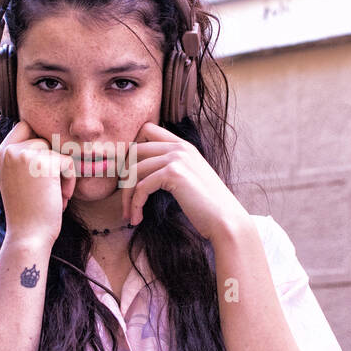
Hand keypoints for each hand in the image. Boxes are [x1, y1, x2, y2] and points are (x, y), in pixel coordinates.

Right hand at [0, 120, 76, 244]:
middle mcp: (9, 151)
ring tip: (55, 196)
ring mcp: (25, 155)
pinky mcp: (43, 163)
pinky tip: (61, 199)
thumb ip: (24, 158)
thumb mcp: (17, 179)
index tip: (45, 166)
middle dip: (52, 160)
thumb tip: (47, 138)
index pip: (24, 126)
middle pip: (43, 138)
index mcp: (1, 154)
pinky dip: (70, 181)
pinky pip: (67, 162)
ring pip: (56, 151)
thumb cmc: (27, 212)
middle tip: (51, 186)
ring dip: (61, 173)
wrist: (28, 236)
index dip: (40, 141)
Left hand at [122, 122, 250, 242]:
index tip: (128, 175)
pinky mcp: (174, 173)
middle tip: (125, 198)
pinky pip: (141, 186)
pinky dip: (135, 204)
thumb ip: (169, 169)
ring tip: (129, 214)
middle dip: (124, 175)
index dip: (131, 150)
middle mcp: (180, 147)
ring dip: (127, 195)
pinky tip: (137, 218)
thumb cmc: (207, 207)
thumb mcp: (188, 179)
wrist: (226, 220)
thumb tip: (138, 175)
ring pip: (134, 170)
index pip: (146, 130)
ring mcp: (177, 158)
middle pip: (134, 149)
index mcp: (183, 146)